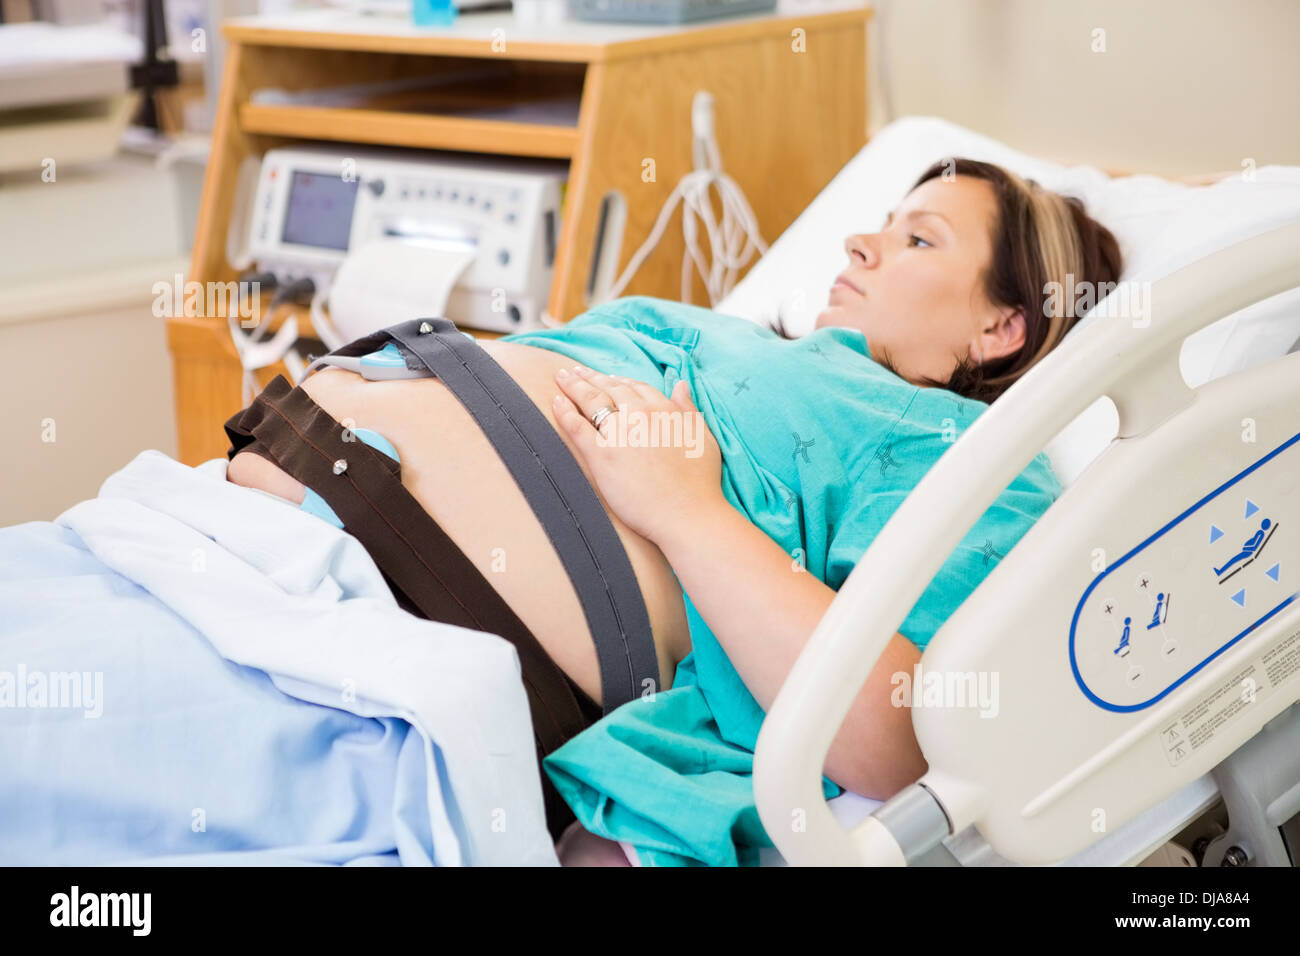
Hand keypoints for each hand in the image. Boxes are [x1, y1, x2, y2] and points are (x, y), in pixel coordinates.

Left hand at [552, 364, 722, 544]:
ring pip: (591, 399)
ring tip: (562, 377)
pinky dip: (564, 411)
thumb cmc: (700, 482)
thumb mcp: (703, 437)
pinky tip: (556, 401)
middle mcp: (640, 414)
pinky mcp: (601, 454)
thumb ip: (689, 409)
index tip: (608, 378)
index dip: (619, 381)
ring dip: (574, 385)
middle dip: (591, 377)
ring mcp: (619, 432)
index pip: (635, 387)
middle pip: (609, 388)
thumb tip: (680, 385)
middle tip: (576, 371)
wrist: (687, 514)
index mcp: (664, 409)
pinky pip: (577, 426)